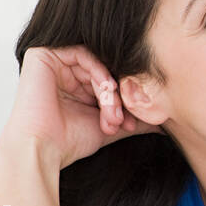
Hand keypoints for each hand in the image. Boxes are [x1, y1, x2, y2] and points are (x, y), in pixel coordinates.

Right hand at [0, 45, 163, 172]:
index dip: (124, 98)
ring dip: (111, 91)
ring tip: (112, 116)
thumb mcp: (111, 126)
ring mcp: (53, 62)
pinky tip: (106, 93)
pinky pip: (83, 54)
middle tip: (123, 120)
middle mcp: (63, 72)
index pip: (110, 79)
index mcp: (75, 85)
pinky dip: (99, 73)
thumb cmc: (70, 142)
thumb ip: (134, 118)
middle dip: (119, 97)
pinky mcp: (42, 55)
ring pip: (97, 64)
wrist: (42, 151)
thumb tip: (163, 123)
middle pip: (105, 70)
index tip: (133, 122)